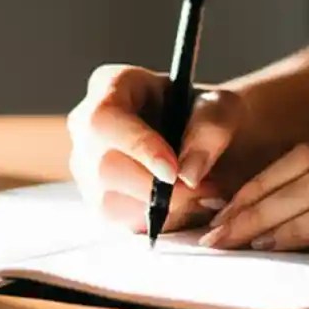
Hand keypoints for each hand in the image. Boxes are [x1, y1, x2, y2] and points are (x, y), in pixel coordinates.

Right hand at [67, 64, 254, 232]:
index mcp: (111, 85)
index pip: (104, 119)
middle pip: (104, 167)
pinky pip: (120, 223)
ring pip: (109, 201)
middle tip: (204, 190)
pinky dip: (158, 222)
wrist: (210, 141)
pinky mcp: (99, 202)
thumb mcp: (222, 109)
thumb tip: (187, 174)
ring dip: (162, 208)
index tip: (173, 171)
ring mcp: (86, 167)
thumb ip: (210, 131)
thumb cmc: (209, 115)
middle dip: (156, 188)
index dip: (136, 147)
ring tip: (202, 195)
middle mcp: (87, 127)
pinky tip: (184, 205)